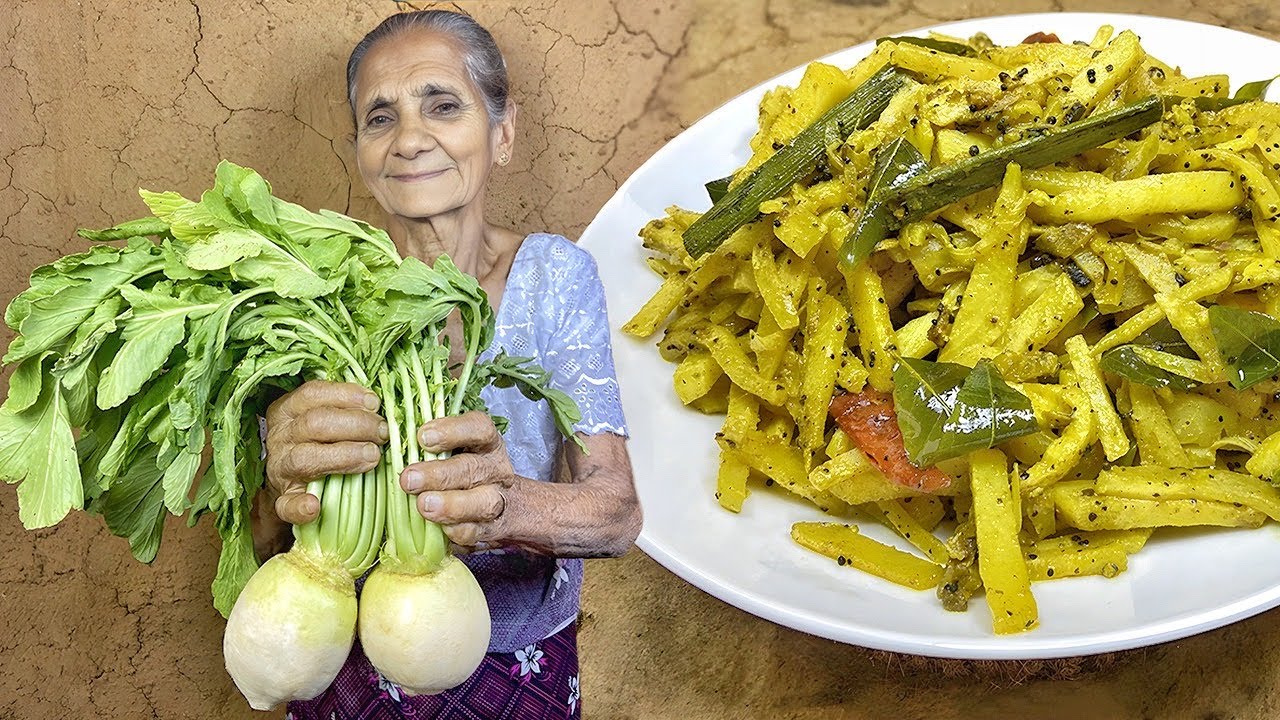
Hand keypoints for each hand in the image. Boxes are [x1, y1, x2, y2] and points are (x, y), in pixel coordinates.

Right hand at [263, 380, 388, 524]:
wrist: (290, 481)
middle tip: (382, 433)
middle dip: (356, 425)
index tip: (374, 403)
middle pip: (314, 423)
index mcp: (288, 410)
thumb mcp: (323, 416)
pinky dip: (300, 507)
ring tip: (372, 457)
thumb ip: (345, 409)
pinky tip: (315, 506)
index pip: (312, 394)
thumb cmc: (317, 442)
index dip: (346, 396)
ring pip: (304, 458)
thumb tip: (379, 404)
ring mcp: (280, 468)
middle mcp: (281, 436)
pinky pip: (286, 504)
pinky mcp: (283, 499)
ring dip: (343, 457)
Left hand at [399, 411, 516, 549]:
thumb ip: (427, 446)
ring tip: (424, 506)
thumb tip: (389, 439)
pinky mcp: (491, 529)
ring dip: (451, 505)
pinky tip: (438, 528)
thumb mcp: (451, 451)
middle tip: (409, 479)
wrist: (499, 507)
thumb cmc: (461, 471)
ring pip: (483, 502)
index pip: (479, 428)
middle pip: (472, 468)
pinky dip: (456, 530)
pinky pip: (476, 531)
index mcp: (485, 443)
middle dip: (439, 474)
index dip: (453, 431)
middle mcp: (494, 469)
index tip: (422, 437)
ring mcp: (496, 499)